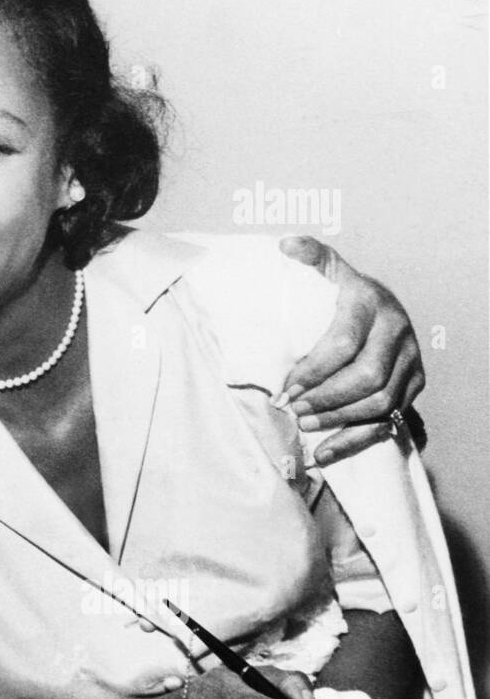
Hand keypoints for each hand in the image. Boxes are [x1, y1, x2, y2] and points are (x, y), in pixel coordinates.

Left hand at [277, 236, 423, 465]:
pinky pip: (389, 421)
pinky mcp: (414, 385)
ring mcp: (411, 361)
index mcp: (371, 302)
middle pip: (367, 378)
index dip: (313, 370)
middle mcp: (398, 331)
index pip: (344, 343)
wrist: (378, 306)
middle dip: (326, 399)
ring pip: (381, 403)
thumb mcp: (327, 270)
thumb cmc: (341, 293)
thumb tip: (285, 245)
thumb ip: (309, 257)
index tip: (284, 387)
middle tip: (293, 408)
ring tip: (304, 424)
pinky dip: (356, 441)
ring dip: (338, 420)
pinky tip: (325, 453)